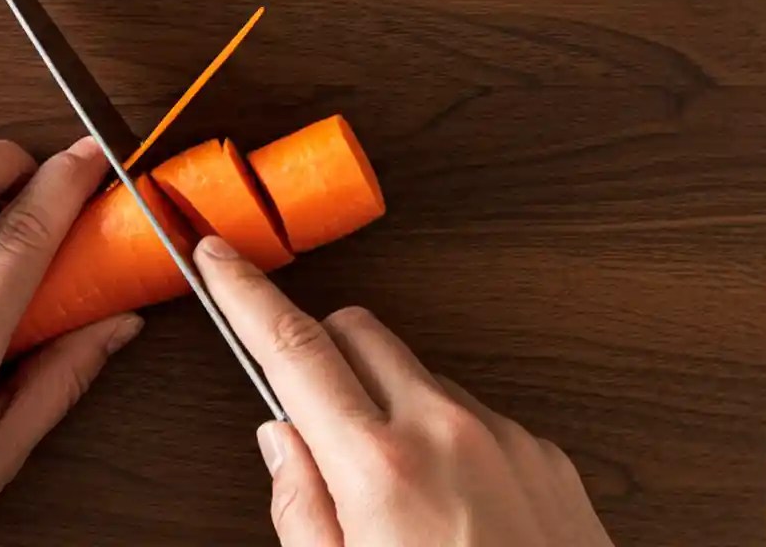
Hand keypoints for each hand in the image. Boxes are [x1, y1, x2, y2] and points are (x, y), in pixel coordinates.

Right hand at [194, 237, 614, 546]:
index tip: (219, 259)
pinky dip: (442, 437)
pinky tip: (451, 507)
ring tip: (395, 494)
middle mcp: (446, 431)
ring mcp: (504, 437)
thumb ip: (299, 507)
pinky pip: (471, 414)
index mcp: (380, 467)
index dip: (245, 295)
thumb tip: (281, 439)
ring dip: (386, 404)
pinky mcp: (546, 454)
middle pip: (358, 330)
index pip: (293, 350)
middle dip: (320, 350)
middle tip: (311, 413)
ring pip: (416, 374)